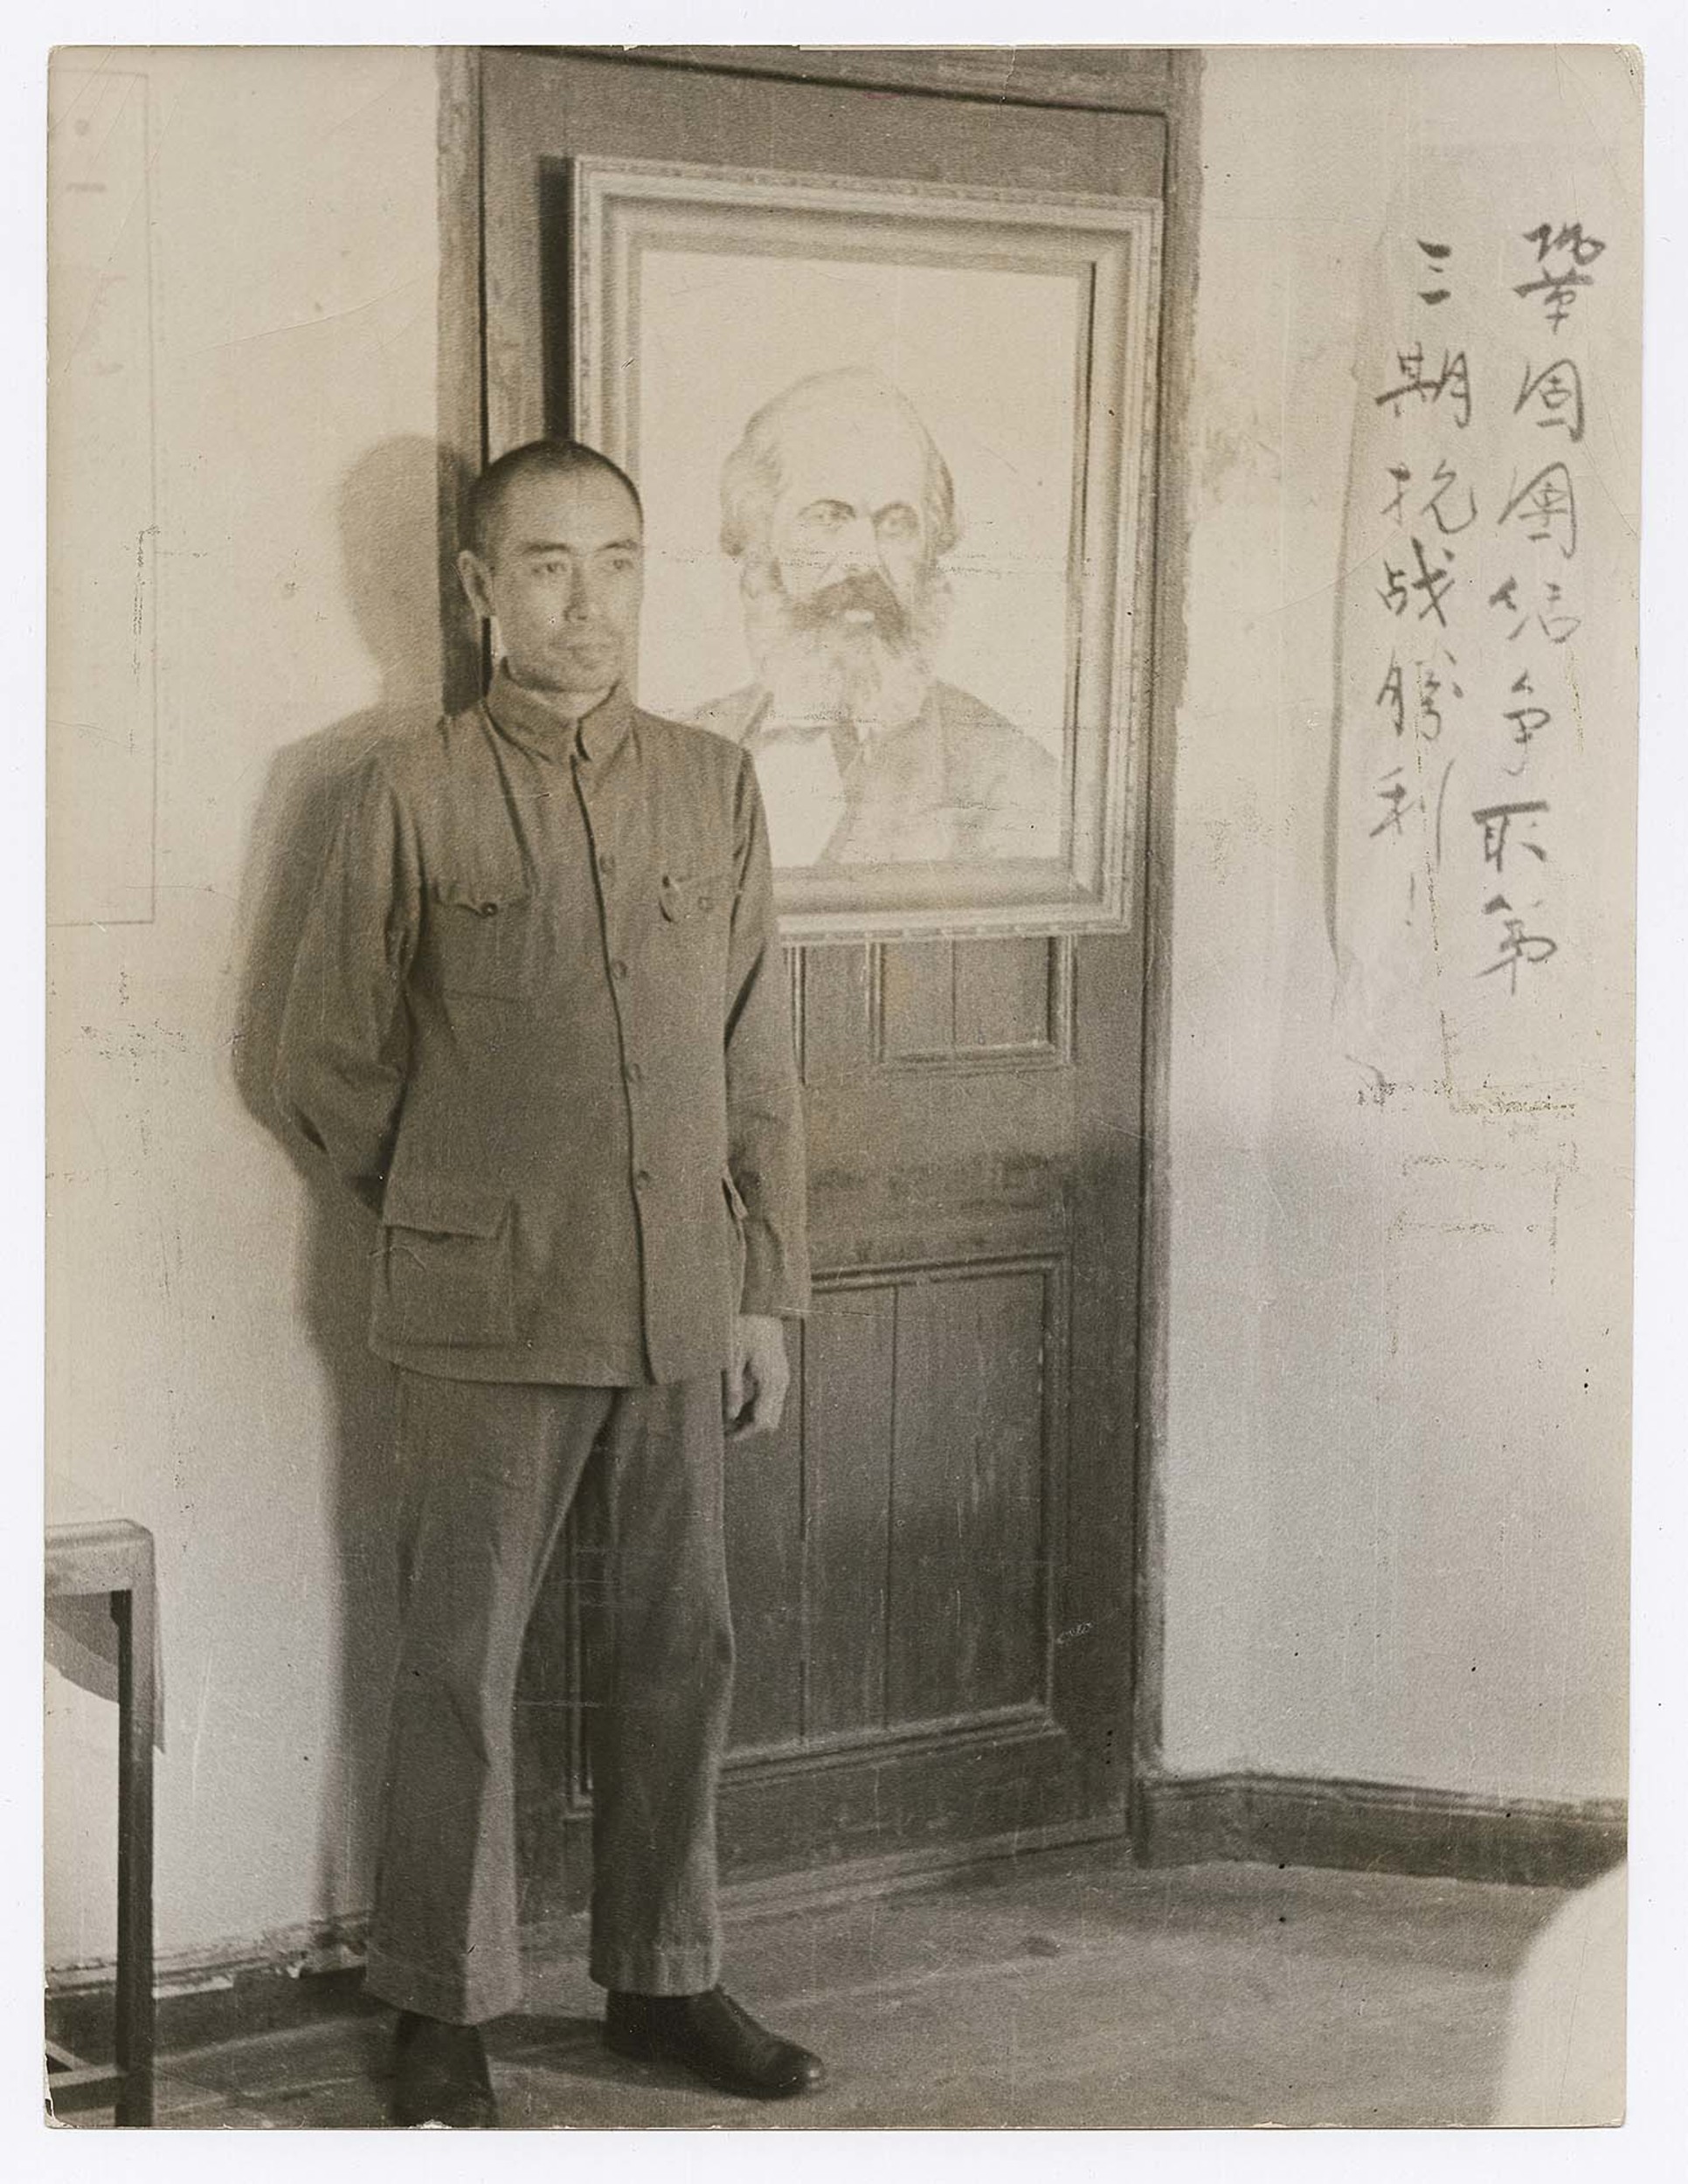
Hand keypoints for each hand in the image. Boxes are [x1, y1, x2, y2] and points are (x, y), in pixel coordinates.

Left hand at [725, 1314, 789, 1441]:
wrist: (762, 1309)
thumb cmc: (745, 1329)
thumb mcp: (732, 1358)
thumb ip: (732, 1389)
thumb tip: (731, 1416)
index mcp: (770, 1382)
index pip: (762, 1420)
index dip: (745, 1433)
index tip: (727, 1437)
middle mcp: (781, 1383)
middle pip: (769, 1420)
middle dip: (748, 1429)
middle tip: (725, 1430)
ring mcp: (782, 1379)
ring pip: (771, 1412)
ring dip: (752, 1419)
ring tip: (728, 1419)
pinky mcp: (779, 1375)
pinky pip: (770, 1400)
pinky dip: (756, 1407)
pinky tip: (738, 1406)